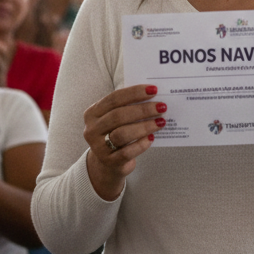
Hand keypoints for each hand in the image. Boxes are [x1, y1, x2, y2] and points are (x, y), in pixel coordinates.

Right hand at [83, 83, 160, 199]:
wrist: (108, 163)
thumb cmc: (116, 133)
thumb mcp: (116, 119)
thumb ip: (128, 107)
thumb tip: (152, 96)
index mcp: (93, 113)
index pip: (114, 98)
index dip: (134, 93)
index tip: (153, 90)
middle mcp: (92, 129)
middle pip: (118, 115)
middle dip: (143, 110)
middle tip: (161, 107)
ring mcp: (99, 147)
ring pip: (122, 134)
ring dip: (144, 126)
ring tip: (161, 122)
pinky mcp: (109, 161)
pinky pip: (127, 152)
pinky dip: (141, 144)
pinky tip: (151, 138)